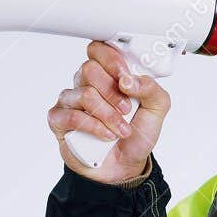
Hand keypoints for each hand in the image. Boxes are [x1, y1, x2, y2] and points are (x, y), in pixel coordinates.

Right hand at [48, 40, 170, 183]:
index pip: (98, 49)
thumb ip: (151, 88)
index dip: (111, 60)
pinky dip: (94, 127)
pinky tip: (106, 135)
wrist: (126, 166)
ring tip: (121, 129)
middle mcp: (86, 83)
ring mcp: (70, 101)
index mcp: (108, 74)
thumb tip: (128, 80)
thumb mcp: (157, 108)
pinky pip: (72, 116)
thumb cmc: (137, 133)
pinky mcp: (59, 121)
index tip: (125, 78)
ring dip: (108, 114)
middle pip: (89, 69)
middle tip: (127, 109)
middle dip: (113, 93)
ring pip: (84, 94)